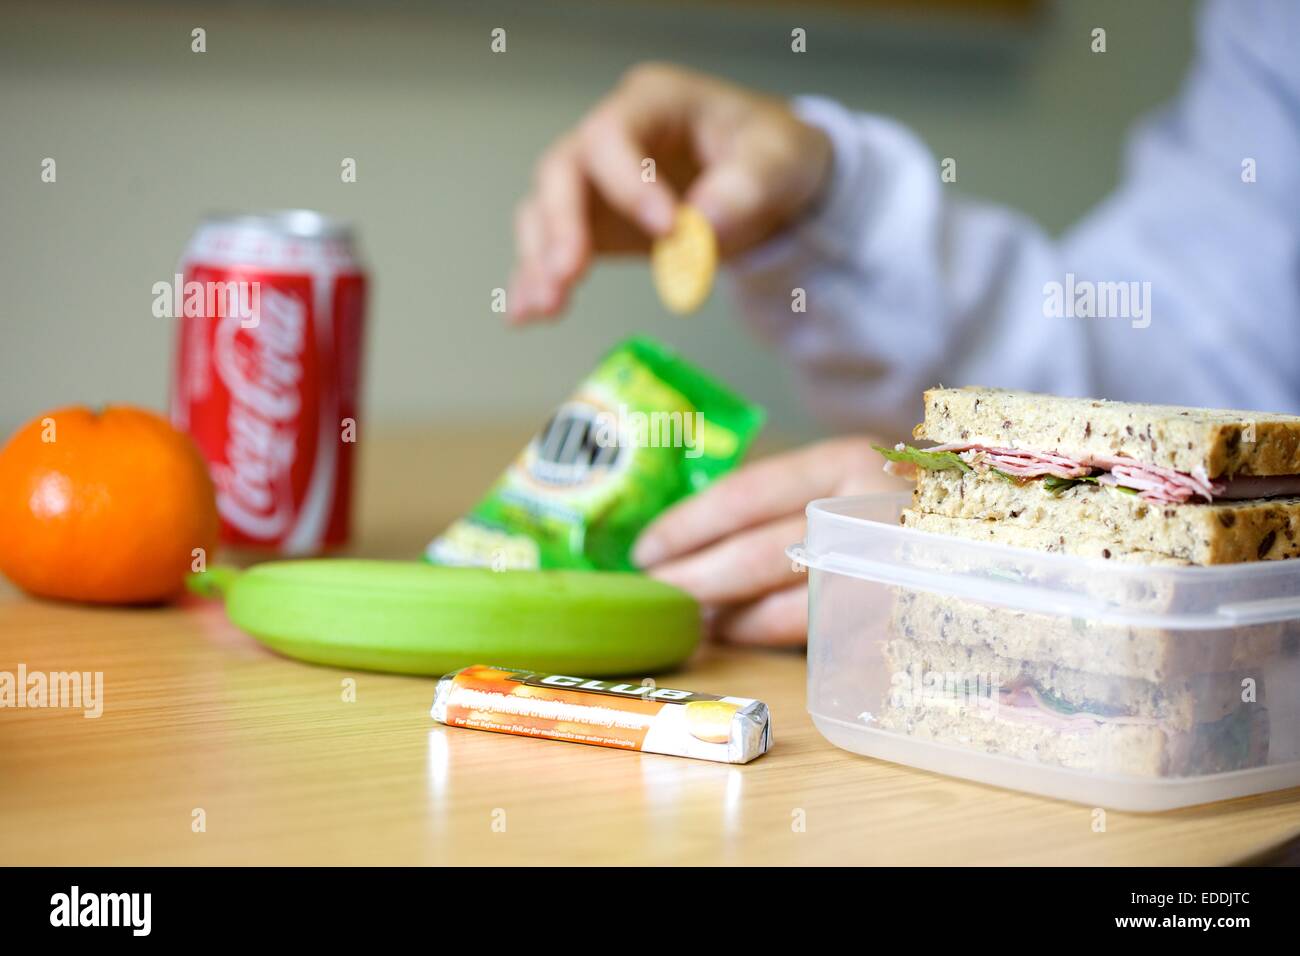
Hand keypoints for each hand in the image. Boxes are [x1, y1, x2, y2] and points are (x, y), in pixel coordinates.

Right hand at [509, 61, 832, 321]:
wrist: (769, 184)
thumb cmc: (770, 156)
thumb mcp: (778, 162)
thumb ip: (744, 190)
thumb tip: (702, 229)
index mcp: (653, 103)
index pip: (615, 134)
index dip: (628, 182)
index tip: (665, 229)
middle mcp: (610, 137)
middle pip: (562, 172)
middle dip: (561, 226)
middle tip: (568, 276)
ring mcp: (594, 183)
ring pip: (544, 212)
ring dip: (539, 261)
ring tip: (544, 309)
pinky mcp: (590, 226)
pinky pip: (551, 249)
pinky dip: (536, 281)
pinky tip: (525, 315)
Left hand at [631, 436, 905, 645]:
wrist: (985, 537)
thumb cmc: (892, 507)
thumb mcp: (841, 481)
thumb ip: (778, 505)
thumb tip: (690, 545)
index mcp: (844, 465)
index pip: (745, 495)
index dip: (686, 527)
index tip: (644, 551)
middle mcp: (866, 515)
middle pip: (756, 555)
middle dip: (693, 581)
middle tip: (654, 597)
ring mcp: (886, 575)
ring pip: (782, 608)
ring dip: (725, 620)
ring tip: (688, 620)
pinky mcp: (898, 625)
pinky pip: (814, 639)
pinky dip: (766, 639)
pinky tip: (737, 635)